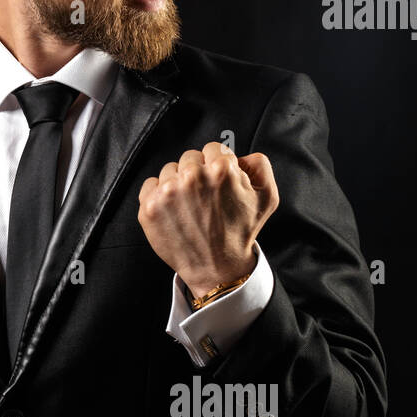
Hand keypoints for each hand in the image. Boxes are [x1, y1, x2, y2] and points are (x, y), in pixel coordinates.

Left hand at [137, 141, 278, 296]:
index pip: (213, 149)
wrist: (217, 267)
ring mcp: (167, 193)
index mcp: (220, 170)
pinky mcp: (150, 207)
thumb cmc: (242, 232)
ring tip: (191, 208)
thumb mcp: (267, 196)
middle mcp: (192, 178)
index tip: (218, 184)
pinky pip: (150, 185)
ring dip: (178, 184)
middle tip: (205, 199)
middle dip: (198, 173)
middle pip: (190, 158)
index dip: (218, 166)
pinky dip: (159, 195)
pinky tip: (174, 211)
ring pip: (169, 170)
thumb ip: (260, 164)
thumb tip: (240, 154)